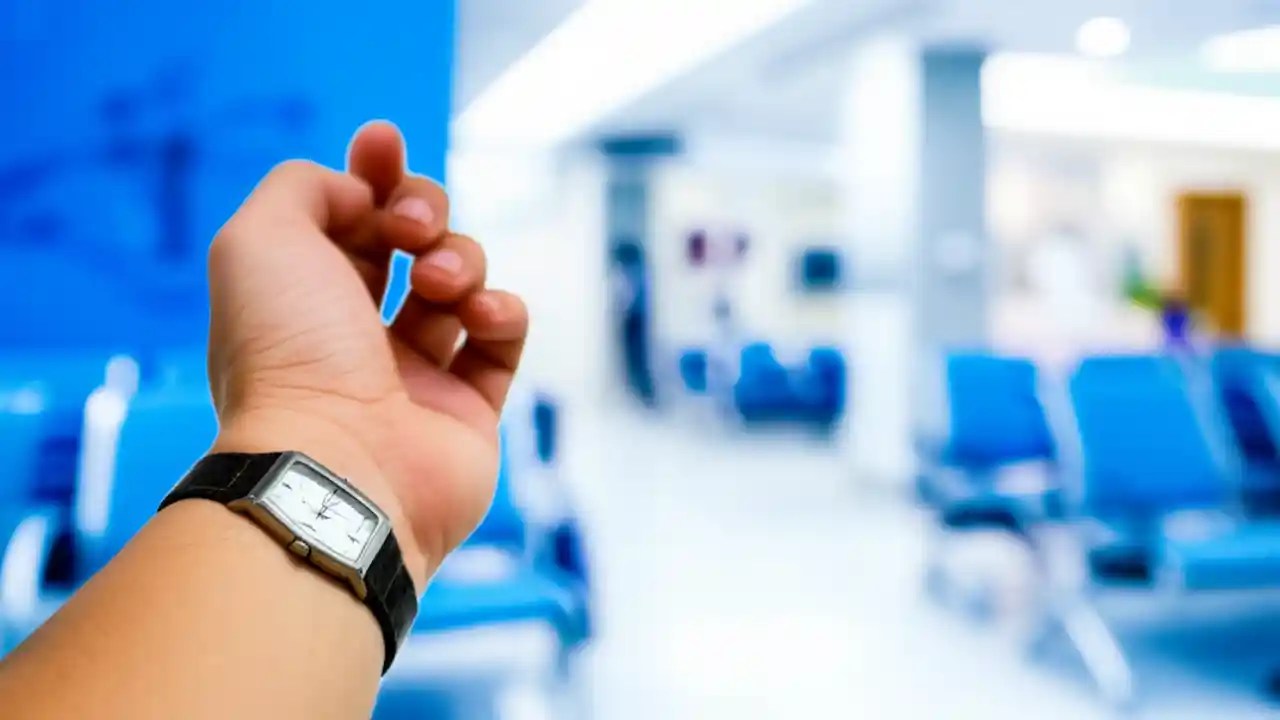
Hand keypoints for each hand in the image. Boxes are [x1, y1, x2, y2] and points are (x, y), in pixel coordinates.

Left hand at [207, 122, 526, 590]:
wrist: (338, 464)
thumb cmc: (290, 352)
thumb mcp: (259, 240)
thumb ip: (303, 187)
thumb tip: (362, 194)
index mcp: (302, 298)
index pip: (348, 217)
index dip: (370, 173)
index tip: (382, 142)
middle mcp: (355, 334)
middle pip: (412, 239)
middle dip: (421, 209)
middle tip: (411, 229)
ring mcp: (416, 374)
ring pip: (461, 280)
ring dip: (459, 260)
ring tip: (439, 286)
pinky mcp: (470, 410)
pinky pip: (502, 337)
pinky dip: (501, 311)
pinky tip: (478, 315)